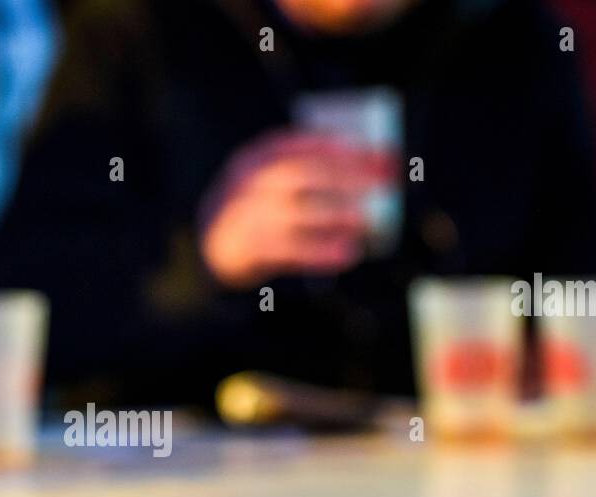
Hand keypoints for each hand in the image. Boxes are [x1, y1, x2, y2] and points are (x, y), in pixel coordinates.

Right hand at [198, 130, 393, 288]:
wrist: (207, 243)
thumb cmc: (253, 207)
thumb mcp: (269, 178)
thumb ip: (305, 170)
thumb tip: (366, 177)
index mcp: (259, 154)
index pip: (310, 143)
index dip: (352, 147)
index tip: (386, 155)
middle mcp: (251, 180)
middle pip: (309, 172)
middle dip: (353, 175)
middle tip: (388, 182)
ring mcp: (247, 215)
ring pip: (300, 212)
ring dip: (339, 214)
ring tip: (368, 220)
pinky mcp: (249, 248)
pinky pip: (291, 251)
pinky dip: (321, 253)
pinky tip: (347, 254)